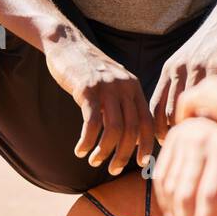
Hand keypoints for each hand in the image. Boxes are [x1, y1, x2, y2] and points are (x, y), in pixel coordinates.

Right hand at [43, 32, 152, 173]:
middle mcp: (125, 88)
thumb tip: (131, 135)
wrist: (68, 45)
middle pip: (133, 129)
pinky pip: (91, 123)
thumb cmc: (90, 70)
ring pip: (114, 129)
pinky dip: (87, 142)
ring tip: (95, 162)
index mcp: (135, 88)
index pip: (148, 121)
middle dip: (124, 154)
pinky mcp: (87, 90)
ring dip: (105, 151)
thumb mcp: (114, 83)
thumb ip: (123, 103)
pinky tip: (80, 150)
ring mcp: (107, 88)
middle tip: (113, 170)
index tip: (142, 163)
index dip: (147, 144)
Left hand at [149, 6, 216, 143]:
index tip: (164, 143)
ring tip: (199, 142)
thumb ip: (183, 82)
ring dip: (192, 126)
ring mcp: (197, 68)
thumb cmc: (212, 45)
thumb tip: (181, 112)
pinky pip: (211, 97)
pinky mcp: (216, 66)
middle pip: (169, 111)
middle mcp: (179, 70)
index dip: (157, 128)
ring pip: (188, 106)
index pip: (156, 106)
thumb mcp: (190, 61)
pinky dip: (212, 113)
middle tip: (181, 149)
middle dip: (172, 133)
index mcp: (170, 70)